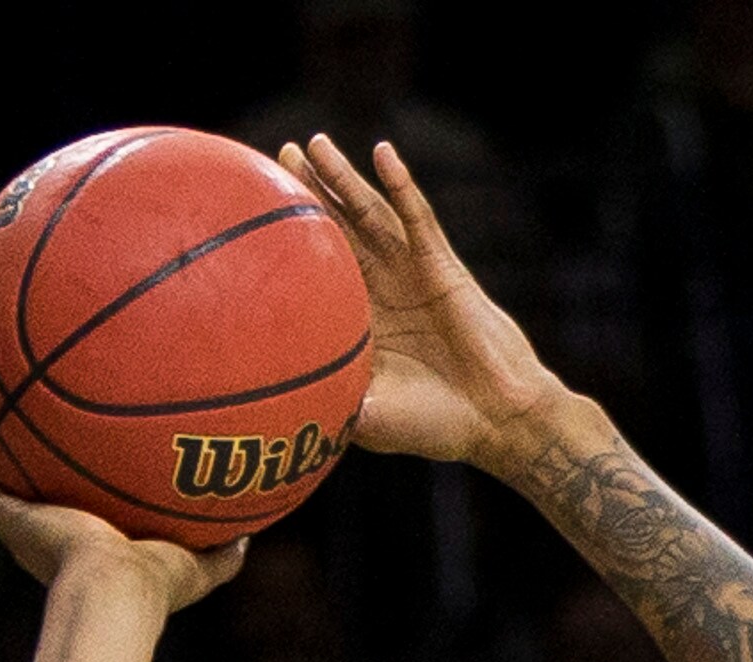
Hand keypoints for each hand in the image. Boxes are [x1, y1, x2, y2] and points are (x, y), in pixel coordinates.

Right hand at [0, 434, 245, 610]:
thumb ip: (223, 555)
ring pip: (2, 491)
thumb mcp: (199, 568)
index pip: (87, 522)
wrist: (115, 587)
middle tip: (29, 446)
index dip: (85, 501)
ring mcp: (28, 529)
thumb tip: (249, 537)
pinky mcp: (9, 520)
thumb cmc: (155, 586)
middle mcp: (56, 540)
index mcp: (96, 551)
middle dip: (34, 477)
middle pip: (39, 502)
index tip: (86, 476)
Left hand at [283, 133, 556, 468]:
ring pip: (371, 215)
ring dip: (345, 179)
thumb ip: (329, 398)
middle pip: (340, 230)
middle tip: (280, 156)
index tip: (255, 211)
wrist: (497, 420)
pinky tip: (383, 154)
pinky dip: (401, 186)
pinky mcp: (443, 266)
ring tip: (316, 144)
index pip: (319, 268)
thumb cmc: (436, 425)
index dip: (291, 239)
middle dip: (310, 193)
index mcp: (360, 322)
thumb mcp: (368, 415)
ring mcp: (412, 273)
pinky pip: (419, 218)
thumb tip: (278, 398)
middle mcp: (383, 290)